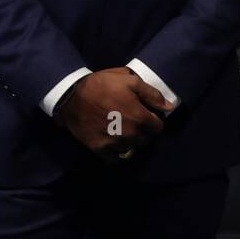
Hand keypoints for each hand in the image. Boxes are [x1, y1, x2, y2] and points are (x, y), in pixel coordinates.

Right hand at [54, 67, 170, 160]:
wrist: (71, 96)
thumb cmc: (103, 85)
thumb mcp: (130, 80)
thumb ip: (152, 94)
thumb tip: (168, 107)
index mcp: (140, 118)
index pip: (158, 128)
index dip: (154, 120)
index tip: (147, 115)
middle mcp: (130, 135)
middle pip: (146, 140)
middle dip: (144, 131)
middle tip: (134, 120)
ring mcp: (114, 144)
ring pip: (132, 148)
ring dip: (131, 141)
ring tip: (123, 128)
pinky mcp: (100, 150)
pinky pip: (116, 158)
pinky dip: (117, 151)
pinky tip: (114, 140)